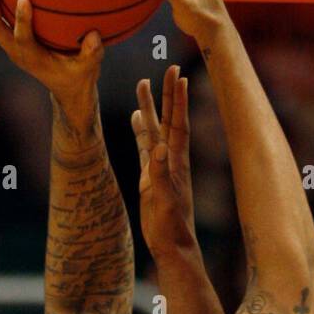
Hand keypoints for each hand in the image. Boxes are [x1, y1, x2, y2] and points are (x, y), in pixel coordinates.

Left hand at [0, 0, 102, 114]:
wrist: (65, 90)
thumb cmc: (78, 77)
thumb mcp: (89, 69)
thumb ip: (92, 53)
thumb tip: (95, 35)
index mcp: (32, 58)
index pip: (22, 38)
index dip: (20, 20)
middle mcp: (15, 50)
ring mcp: (8, 43)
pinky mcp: (8, 36)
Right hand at [132, 66, 197, 259]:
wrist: (172, 246)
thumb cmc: (172, 228)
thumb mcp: (166, 201)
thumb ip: (161, 175)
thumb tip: (159, 148)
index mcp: (176, 162)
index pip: (177, 124)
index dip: (178, 100)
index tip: (178, 74)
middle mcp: (170, 160)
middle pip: (167, 120)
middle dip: (166, 95)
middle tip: (167, 67)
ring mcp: (160, 167)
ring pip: (153, 130)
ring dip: (149, 109)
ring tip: (142, 84)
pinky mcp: (150, 177)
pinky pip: (144, 147)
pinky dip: (140, 131)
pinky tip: (136, 117)